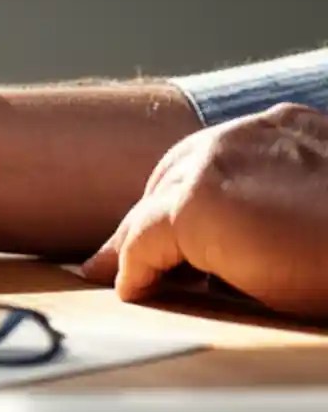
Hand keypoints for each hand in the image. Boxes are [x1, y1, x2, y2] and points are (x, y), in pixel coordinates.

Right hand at [82, 104, 327, 317]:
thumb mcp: (253, 292)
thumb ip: (190, 270)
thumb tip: (153, 270)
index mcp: (195, 203)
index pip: (138, 237)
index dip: (127, 268)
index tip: (122, 284)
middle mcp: (212, 153)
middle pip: (156, 192)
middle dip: (144, 229)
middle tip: (132, 260)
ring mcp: (252, 128)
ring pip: (188, 159)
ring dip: (177, 195)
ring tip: (180, 232)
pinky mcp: (290, 119)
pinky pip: (234, 141)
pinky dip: (221, 169)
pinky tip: (230, 194)